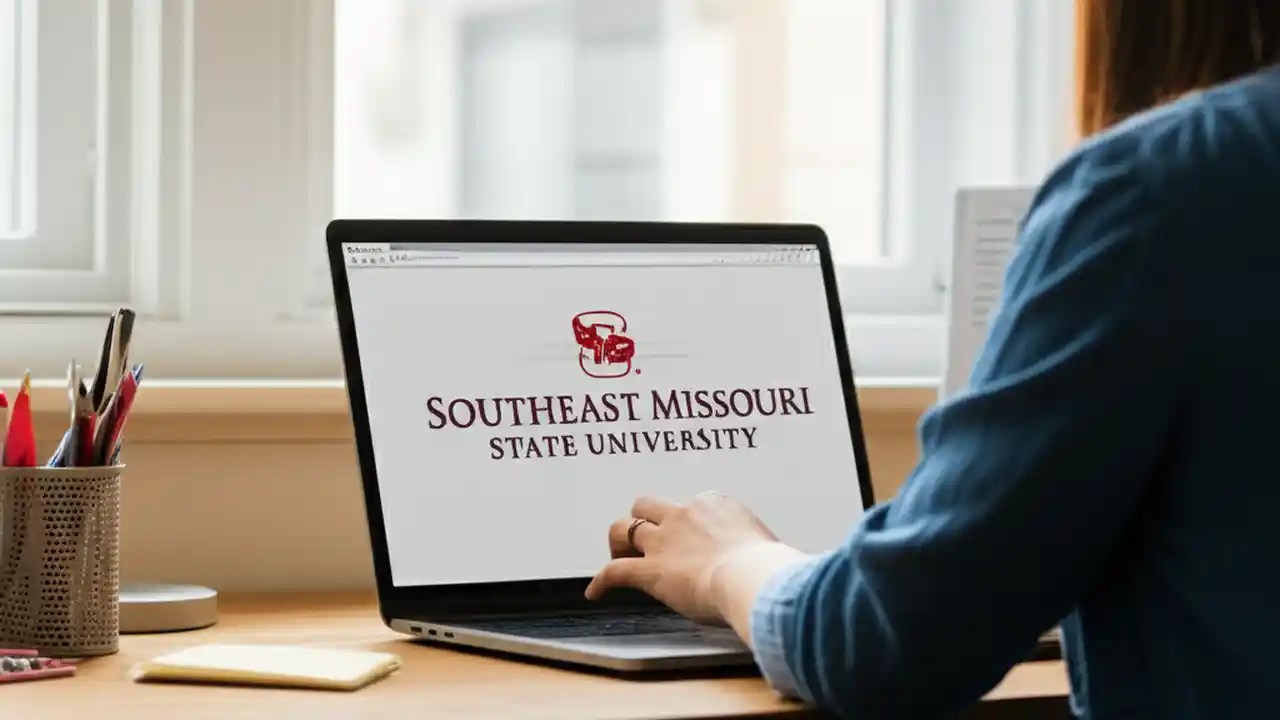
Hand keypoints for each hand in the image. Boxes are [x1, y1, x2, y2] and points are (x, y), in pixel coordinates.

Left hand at [586, 491, 790, 625]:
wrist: (755, 577)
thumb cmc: (770, 567)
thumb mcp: (768, 546)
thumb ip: (758, 550)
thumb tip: (771, 566)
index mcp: (715, 504)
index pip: (691, 505)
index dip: (685, 522)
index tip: (690, 539)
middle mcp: (684, 514)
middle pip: (648, 505)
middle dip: (643, 520)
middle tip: (645, 542)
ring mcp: (664, 540)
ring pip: (623, 528)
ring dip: (618, 542)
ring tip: (617, 557)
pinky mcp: (651, 570)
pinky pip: (615, 572)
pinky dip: (601, 581)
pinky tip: (595, 591)